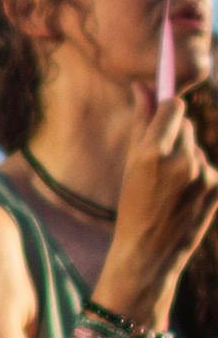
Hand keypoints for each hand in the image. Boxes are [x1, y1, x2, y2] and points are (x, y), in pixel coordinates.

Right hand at [99, 90, 217, 325]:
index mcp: (152, 154)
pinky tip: (184, 196)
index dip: (167, 108)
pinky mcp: (217, 187)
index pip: (173, 106)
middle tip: (159, 160)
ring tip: (170, 185)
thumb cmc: (133, 206)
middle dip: (174, 134)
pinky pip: (207, 165)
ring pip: (196, 147)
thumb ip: (139, 121)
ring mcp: (203, 175)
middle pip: (186, 125)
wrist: (150, 252)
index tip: (162, 110)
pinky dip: (198, 175)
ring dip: (187, 156)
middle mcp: (181, 161)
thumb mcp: (130, 164)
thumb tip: (142, 86)